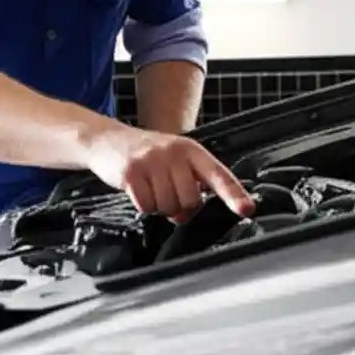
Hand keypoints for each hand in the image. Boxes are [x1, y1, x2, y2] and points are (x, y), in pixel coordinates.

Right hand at [82, 123, 255, 223]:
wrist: (108, 139)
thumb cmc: (148, 155)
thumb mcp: (174, 160)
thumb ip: (190, 184)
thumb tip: (188, 214)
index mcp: (191, 150)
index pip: (219, 175)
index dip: (234, 194)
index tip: (247, 210)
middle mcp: (174, 152)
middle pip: (191, 200)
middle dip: (180, 206)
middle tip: (167, 193)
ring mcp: (152, 161)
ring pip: (168, 206)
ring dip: (159, 206)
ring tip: (151, 188)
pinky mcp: (132, 172)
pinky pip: (146, 206)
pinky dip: (143, 205)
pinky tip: (138, 190)